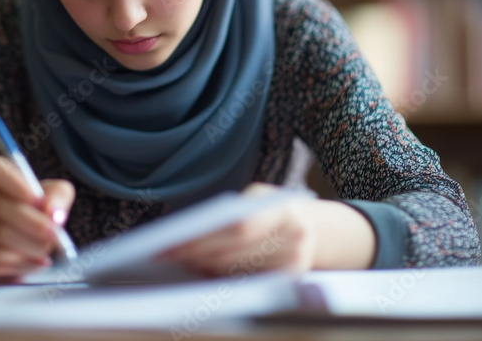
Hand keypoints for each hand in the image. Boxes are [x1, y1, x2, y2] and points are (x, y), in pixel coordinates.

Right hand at [0, 155, 74, 286]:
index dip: (17, 185)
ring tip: (46, 250)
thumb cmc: (19, 213)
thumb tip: (54, 212)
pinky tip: (35, 262)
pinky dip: (21, 261)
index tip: (40, 201)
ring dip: (29, 244)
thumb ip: (56, 195)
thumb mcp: (42, 197)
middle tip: (54, 235)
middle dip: (32, 222)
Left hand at [159, 183, 375, 276]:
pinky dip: (222, 279)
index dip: (203, 239)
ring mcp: (297, 263)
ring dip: (206, 270)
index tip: (172, 244)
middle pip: (235, 254)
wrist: (312, 228)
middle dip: (197, 256)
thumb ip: (232, 214)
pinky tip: (203, 273)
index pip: (238, 228)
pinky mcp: (290, 282)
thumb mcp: (258, 199)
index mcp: (285, 210)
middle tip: (168, 256)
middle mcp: (296, 238)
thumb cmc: (273, 210)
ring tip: (182, 262)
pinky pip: (248, 283)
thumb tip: (190, 238)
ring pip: (238, 273)